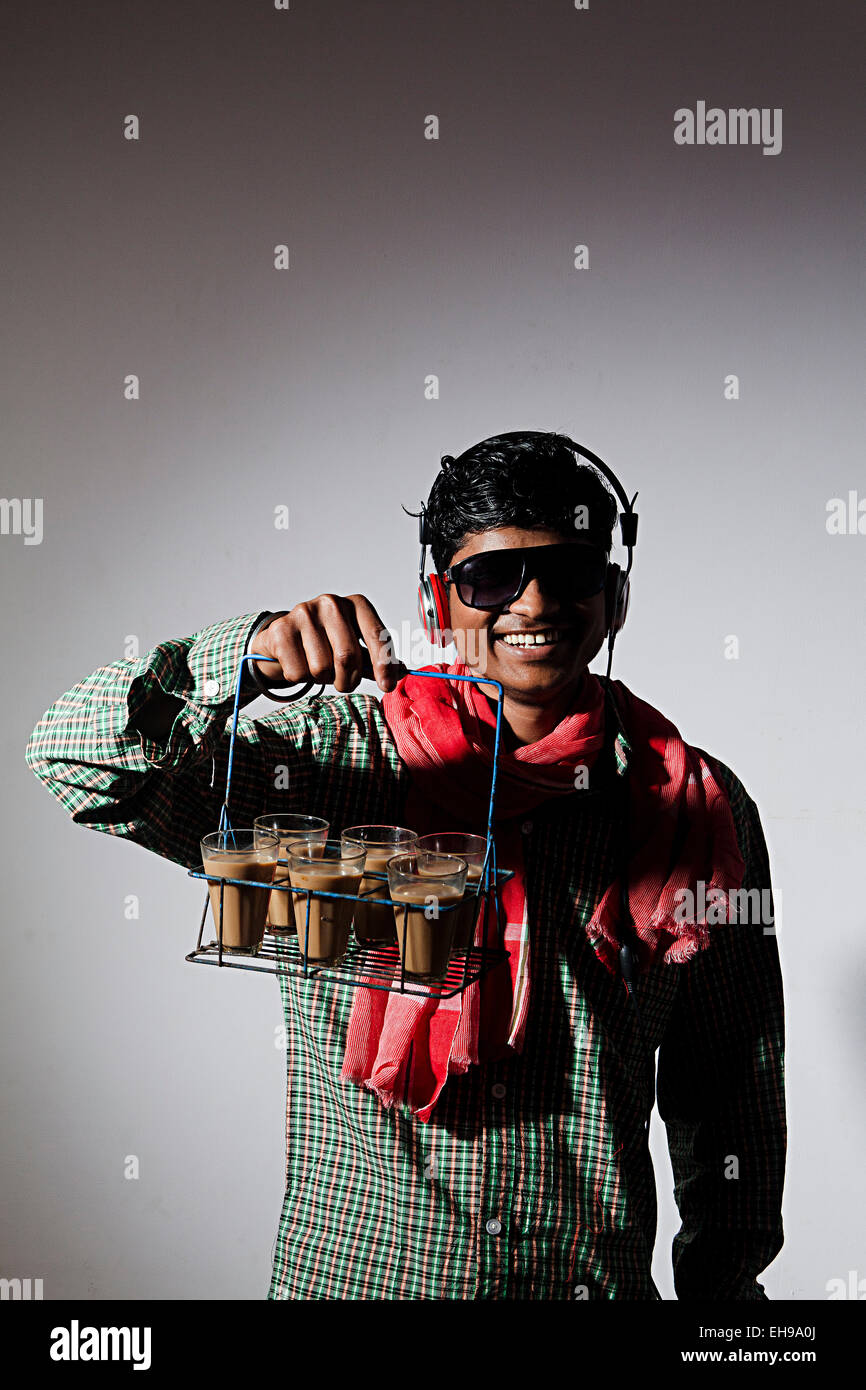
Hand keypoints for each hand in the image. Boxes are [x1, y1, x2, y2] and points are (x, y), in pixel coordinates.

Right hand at [250, 595, 407, 693]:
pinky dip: (302, 678)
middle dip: (348, 680)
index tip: (387, 686)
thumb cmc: (326, 641)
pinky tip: (300, 663)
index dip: (384, 664)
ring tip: (319, 668)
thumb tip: (402, 672)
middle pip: (348, 657)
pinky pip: (299, 672)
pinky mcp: (281, 630)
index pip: (376, 634)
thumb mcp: (355, 644)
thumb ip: (376, 658)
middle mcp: (331, 603)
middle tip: (344, 683)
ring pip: (322, 668)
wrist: (284, 636)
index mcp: (356, 604)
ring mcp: (304, 613)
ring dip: (324, 680)